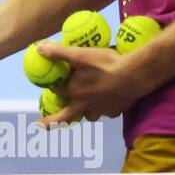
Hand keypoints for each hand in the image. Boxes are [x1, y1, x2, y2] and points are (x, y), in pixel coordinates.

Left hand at [35, 41, 149, 125]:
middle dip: (52, 122)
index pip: (56, 91)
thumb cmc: (105, 65)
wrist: (135, 76)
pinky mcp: (115, 111)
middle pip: (66, 117)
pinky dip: (104, 106)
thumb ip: (59, 53)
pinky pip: (106, 111)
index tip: (51, 84)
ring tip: (86, 102)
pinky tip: (109, 97)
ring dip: (84, 109)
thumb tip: (39, 49)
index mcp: (74, 92)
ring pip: (88, 114)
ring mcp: (101, 111)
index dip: (53, 86)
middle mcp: (84, 106)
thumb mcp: (80, 55)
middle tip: (41, 126)